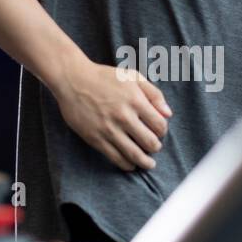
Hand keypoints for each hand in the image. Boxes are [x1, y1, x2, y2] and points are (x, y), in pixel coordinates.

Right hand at [55, 59, 171, 172]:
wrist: (73, 80)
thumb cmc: (104, 77)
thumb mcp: (132, 77)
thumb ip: (154, 93)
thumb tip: (168, 114)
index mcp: (136, 100)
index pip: (159, 125)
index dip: (162, 131)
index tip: (159, 132)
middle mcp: (124, 117)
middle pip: (150, 143)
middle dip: (155, 147)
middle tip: (153, 147)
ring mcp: (109, 129)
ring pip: (134, 154)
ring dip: (145, 162)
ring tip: (148, 163)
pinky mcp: (96, 138)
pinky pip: (116, 158)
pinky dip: (127, 165)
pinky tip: (131, 164)